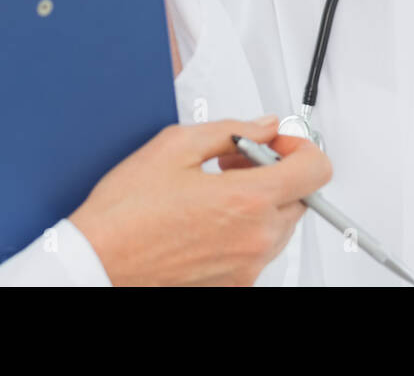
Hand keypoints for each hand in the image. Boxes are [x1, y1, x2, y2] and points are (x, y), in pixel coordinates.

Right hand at [68, 116, 332, 285]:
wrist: (98, 262)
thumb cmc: (125, 212)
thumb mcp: (175, 146)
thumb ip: (232, 130)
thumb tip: (264, 126)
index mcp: (247, 201)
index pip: (316, 169)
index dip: (301, 147)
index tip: (279, 143)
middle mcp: (255, 240)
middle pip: (299, 197)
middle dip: (275, 173)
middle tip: (235, 161)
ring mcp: (246, 269)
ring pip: (278, 226)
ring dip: (259, 203)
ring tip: (215, 190)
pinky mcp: (233, 286)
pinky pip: (256, 252)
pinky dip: (243, 232)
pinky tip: (207, 219)